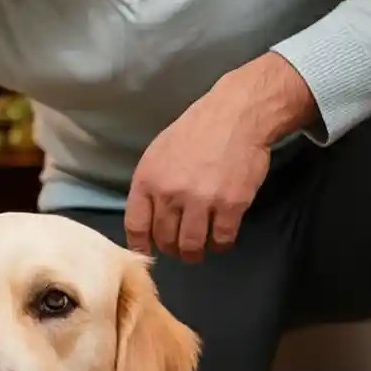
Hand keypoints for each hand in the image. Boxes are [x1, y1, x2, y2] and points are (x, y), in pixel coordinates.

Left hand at [124, 53, 317, 262]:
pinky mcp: (231, 205)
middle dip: (171, 249)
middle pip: (164, 239)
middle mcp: (170, 193)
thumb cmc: (195, 131)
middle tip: (179, 248)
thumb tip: (148, 218)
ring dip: (194, 253)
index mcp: (147, 180)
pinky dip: (220, 245)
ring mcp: (201, 201)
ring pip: (191, 246)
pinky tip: (220, 240)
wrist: (235, 116)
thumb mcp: (157, 154)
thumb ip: (150, 187)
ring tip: (198, 250)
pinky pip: (221, 239)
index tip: (148, 251)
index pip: (136, 226)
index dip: (141, 245)